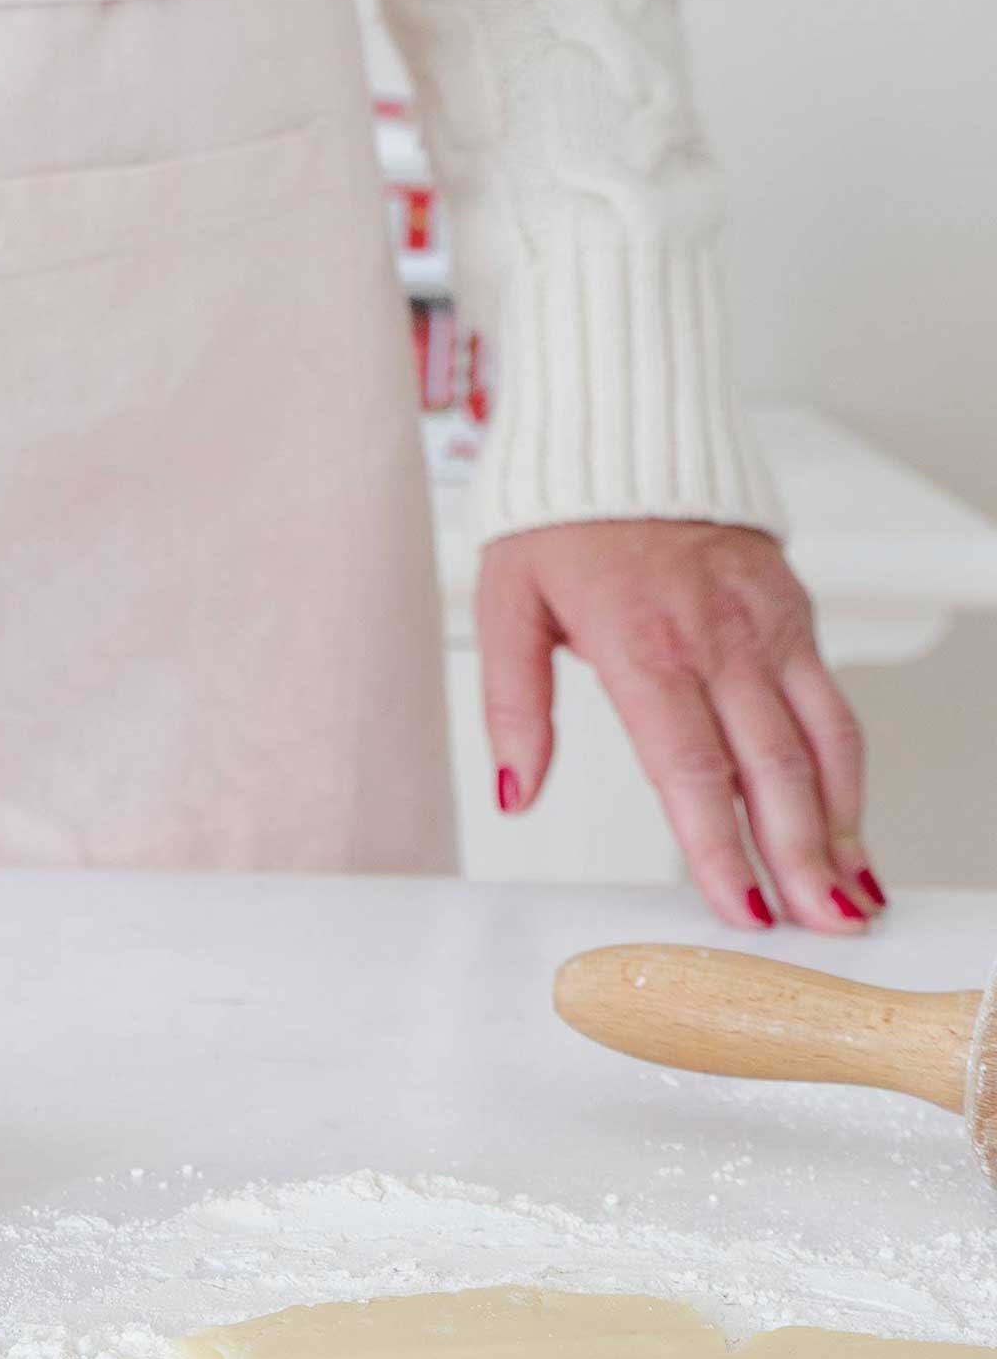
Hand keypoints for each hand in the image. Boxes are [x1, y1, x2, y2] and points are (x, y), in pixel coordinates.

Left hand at [478, 521, 880, 933]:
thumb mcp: (505, 608)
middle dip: (803, 856)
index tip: (740, 906)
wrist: (623, 431)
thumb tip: (515, 794)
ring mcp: (768, 623)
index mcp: (644, 643)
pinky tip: (847, 821)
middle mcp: (720, 637)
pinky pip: (832, 701)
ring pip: (825, 737)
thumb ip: (514, 707)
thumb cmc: (558, 525)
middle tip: (823, 926)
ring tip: (854, 894)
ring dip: (844, 823)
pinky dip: (847, 769)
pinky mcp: (795, 610)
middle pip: (775, 766)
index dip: (720, 844)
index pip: (692, 767)